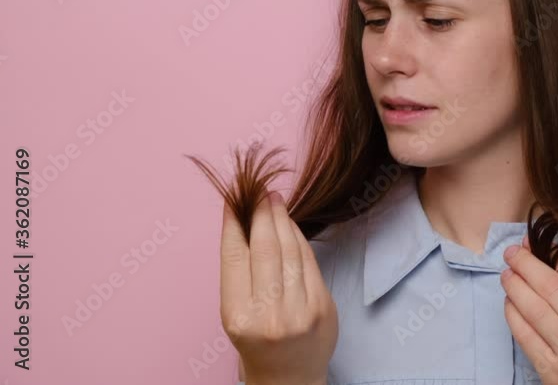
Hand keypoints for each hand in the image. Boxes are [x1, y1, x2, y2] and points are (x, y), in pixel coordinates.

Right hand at [220, 190, 337, 384]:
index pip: (235, 258)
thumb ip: (240, 274)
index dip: (234, 225)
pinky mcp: (323, 306)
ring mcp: (300, 309)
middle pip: (265, 249)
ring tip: (274, 201)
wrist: (289, 377)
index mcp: (239, 316)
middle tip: (260, 192)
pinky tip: (291, 225)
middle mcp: (269, 313)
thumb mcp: (236, 313)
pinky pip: (309, 262)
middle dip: (262, 215)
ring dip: (282, 220)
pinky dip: (299, 239)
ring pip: (290, 251)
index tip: (233, 202)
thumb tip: (245, 222)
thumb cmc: (256, 341)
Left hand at [501, 236, 557, 384]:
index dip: (552, 254)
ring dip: (515, 286)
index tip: (536, 245)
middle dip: (526, 264)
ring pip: (534, 308)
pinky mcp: (552, 373)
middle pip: (551, 286)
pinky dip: (513, 315)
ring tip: (507, 274)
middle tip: (512, 252)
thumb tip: (553, 260)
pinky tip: (509, 303)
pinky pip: (525, 336)